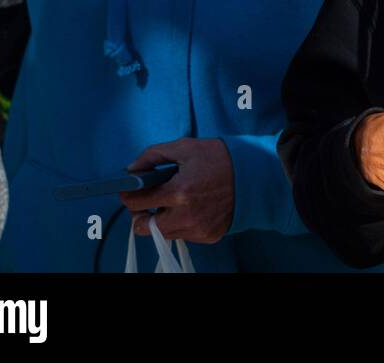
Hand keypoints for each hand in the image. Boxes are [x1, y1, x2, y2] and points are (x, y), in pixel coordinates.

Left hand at [120, 138, 234, 243]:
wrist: (255, 175)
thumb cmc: (220, 158)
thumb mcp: (186, 147)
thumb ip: (154, 155)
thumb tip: (131, 169)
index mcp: (179, 192)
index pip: (137, 202)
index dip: (128, 195)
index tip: (128, 191)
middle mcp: (186, 216)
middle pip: (143, 227)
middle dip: (140, 213)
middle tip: (149, 201)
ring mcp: (198, 229)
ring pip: (163, 232)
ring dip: (161, 219)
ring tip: (174, 201)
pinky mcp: (208, 236)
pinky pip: (183, 234)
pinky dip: (181, 223)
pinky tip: (192, 207)